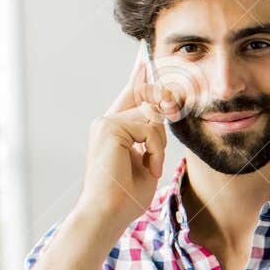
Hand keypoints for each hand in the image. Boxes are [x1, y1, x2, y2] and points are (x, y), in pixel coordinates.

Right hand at [75, 49, 168, 232]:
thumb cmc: (127, 196)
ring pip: (152, 117)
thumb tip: (160, 111)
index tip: (144, 57)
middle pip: (148, 101)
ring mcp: (105, 122)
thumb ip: (151, 136)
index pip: (130, 95)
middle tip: (160, 146)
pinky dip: (155, 149)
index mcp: (114, 129)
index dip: (139, 77)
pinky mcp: (109, 126)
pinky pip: (149, 127)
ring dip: (159, 146)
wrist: (108, 213)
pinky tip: (147, 166)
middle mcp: (106, 121)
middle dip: (163, 119)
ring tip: (149, 167)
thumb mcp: (146, 160)